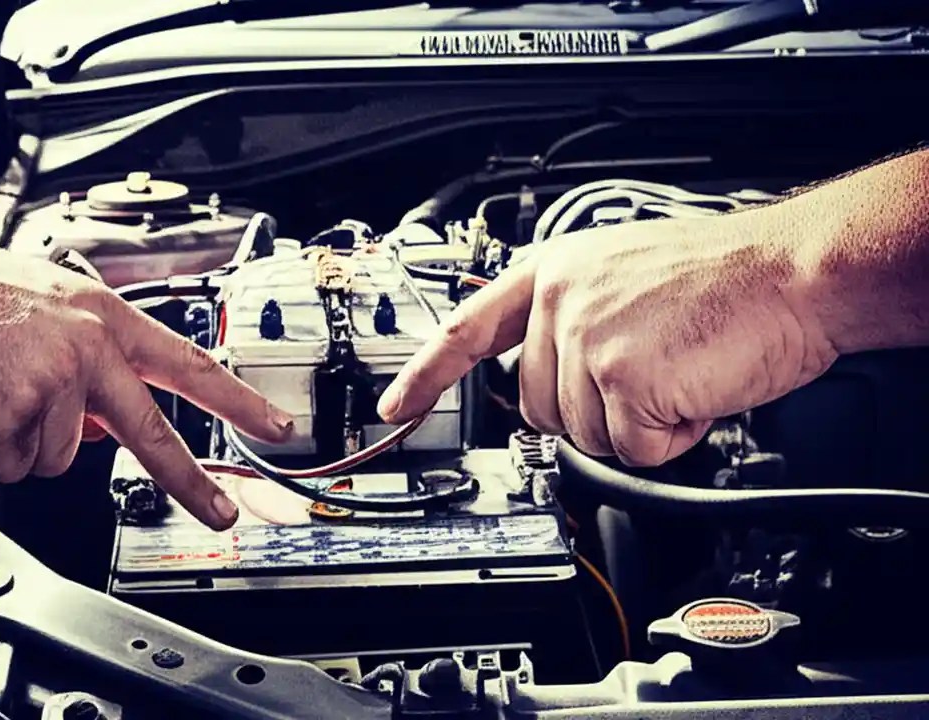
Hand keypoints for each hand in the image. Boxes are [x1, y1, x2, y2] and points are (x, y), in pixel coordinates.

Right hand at [0, 242, 292, 529]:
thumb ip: (83, 365)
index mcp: (102, 316)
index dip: (236, 399)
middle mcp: (89, 347)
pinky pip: (7, 463)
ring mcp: (55, 380)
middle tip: (223, 515)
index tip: (275, 424)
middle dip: (191, 484)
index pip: (186, 364)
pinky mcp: (14, 411)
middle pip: (152, 434)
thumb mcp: (42, 310)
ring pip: (56, 459)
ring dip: (16, 441)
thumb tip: (99, 429)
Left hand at [379, 211, 837, 465]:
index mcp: (554, 272)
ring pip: (583, 434)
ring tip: (679, 371)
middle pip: (539, 407)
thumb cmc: (726, 278)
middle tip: (651, 372)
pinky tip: (693, 391)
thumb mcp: (624, 276)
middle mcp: (561, 302)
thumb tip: (547, 377)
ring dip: (636, 424)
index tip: (397, 406)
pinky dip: (669, 438)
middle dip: (594, 411)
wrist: (792, 273)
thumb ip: (572, 318)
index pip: (468, 329)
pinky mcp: (622, 376)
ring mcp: (588, 338)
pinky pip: (631, 448)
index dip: (428, 375)